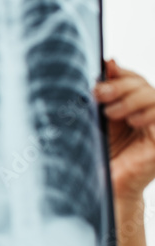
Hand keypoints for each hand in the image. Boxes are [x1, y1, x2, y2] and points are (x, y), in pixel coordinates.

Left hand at [94, 59, 154, 199]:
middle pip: (141, 83)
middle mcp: (145, 112)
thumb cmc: (96, 153)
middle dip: (119, 84)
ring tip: (110, 113)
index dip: (118, 72)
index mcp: (129, 105)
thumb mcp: (96, 119)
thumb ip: (102, 94)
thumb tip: (109, 61)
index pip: (131, 78)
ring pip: (152, 95)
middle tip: (98, 93)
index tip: (103, 68)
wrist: (101, 185)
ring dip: (130, 99)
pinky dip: (147, 113)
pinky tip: (132, 121)